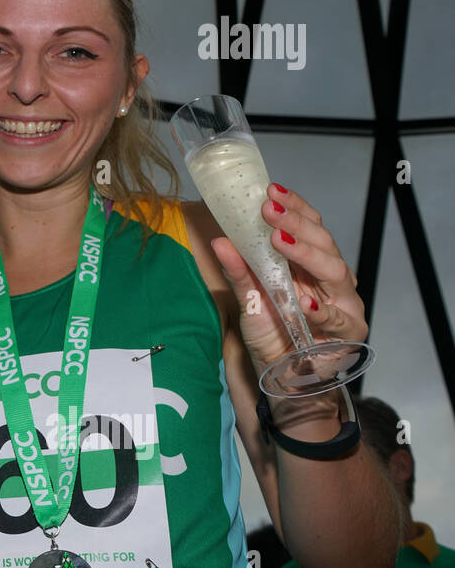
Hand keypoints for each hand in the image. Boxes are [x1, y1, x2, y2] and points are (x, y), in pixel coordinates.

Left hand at [209, 182, 368, 390]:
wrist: (283, 376)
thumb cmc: (272, 333)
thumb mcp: (249, 299)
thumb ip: (238, 272)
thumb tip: (219, 241)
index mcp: (310, 264)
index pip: (310, 226)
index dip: (294, 207)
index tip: (271, 191)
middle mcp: (330, 279)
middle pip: (322, 242)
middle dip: (296, 224)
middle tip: (270, 210)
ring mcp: (343, 303)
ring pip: (334, 271)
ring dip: (307, 255)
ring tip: (281, 242)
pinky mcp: (348, 332)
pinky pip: (339, 318)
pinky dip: (322, 310)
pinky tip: (306, 303)